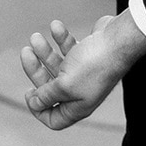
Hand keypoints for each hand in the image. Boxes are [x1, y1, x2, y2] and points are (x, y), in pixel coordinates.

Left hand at [19, 12, 145, 130]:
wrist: (119, 39)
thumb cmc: (94, 65)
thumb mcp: (64, 85)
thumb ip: (47, 96)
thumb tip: (35, 104)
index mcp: (77, 106)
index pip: (53, 119)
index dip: (38, 109)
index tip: (29, 92)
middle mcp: (80, 92)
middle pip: (50, 88)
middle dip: (35, 70)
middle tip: (26, 52)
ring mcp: (84, 73)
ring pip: (57, 66)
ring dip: (44, 51)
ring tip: (35, 37)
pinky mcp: (87, 55)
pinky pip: (68, 49)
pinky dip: (60, 39)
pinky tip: (56, 27)